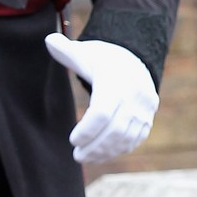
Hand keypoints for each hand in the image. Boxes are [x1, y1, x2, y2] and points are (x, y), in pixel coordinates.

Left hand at [45, 33, 158, 163]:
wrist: (136, 59)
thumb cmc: (103, 59)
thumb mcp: (85, 52)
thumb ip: (65, 50)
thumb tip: (48, 40)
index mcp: (116, 80)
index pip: (102, 112)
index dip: (87, 130)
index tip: (72, 139)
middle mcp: (134, 95)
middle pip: (114, 130)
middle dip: (94, 147)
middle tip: (77, 156)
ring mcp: (144, 108)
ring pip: (125, 138)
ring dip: (105, 152)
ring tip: (86, 157)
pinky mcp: (149, 117)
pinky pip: (135, 139)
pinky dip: (118, 149)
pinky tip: (102, 154)